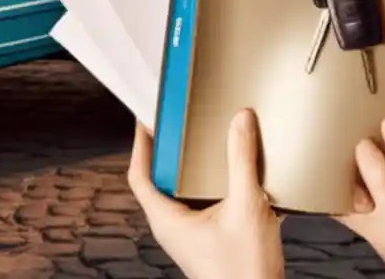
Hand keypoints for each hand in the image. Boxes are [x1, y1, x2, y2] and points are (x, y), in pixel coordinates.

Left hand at [127, 109, 283, 278]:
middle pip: (157, 181)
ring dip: (187, 170)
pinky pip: (196, 206)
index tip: (145, 120)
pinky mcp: (202, 241)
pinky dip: (205, 188)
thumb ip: (242, 161)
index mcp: (166, 219)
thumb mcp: (246, 207)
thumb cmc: (246, 269)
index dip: (139, 145)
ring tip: (200, 145)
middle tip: (176, 126)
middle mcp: (169, 227)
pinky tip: (226, 178)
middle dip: (166, 153)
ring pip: (178, 194)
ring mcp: (185, 236)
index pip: (138, 175)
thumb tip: (240, 120)